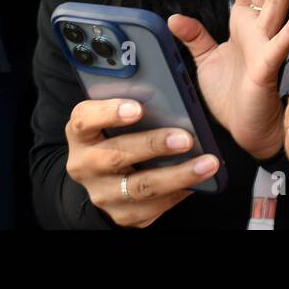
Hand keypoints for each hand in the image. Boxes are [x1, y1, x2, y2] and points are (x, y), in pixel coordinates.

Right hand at [63, 98, 220, 227]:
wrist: (106, 178)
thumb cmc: (121, 132)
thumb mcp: (117, 113)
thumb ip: (135, 94)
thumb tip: (171, 73)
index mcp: (81, 132)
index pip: (85, 119)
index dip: (110, 112)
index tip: (138, 108)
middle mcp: (85, 164)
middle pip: (117, 155)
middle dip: (154, 145)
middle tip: (186, 138)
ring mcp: (101, 193)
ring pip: (140, 187)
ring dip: (177, 175)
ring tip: (207, 163)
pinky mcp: (120, 214)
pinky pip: (151, 208)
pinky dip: (178, 194)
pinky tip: (199, 182)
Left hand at [169, 0, 288, 159]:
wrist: (242, 130)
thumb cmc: (231, 96)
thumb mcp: (205, 60)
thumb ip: (195, 36)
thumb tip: (174, 17)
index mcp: (245, 23)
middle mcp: (259, 28)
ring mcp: (267, 44)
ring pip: (276, 1)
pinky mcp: (268, 67)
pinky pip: (282, 44)